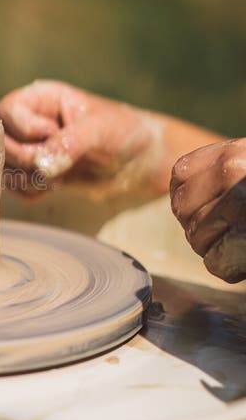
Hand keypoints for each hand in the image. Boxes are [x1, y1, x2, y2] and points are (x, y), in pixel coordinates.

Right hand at [0, 81, 162, 197]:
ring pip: (2, 166)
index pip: (6, 111)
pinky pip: (10, 186)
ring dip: (27, 179)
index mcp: (40, 99)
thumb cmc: (121, 133)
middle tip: (58, 164)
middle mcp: (27, 121)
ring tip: (57, 179)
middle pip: (0, 142)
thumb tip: (40, 166)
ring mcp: (26, 147)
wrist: (136, 161)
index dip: (27, 129)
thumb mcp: (99, 131)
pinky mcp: (31, 172)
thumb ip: (69, 143)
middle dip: (27, 159)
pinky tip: (51, 188)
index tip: (56, 133)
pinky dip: (27, 192)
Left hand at [171, 140, 245, 282]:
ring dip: (215, 248)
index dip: (188, 198)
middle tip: (229, 231)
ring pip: (196, 237)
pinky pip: (215, 262)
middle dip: (200, 227)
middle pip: (182, 210)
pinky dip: (229, 268)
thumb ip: (220, 175)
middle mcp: (233, 171)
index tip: (207, 208)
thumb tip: (180, 202)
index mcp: (233, 151)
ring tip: (241, 242)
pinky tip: (245, 257)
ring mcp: (240, 203)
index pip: (181, 174)